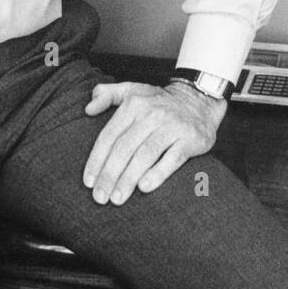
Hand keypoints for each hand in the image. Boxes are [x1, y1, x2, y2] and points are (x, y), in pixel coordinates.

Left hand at [83, 80, 227, 205]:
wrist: (200, 99)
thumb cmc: (159, 101)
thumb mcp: (132, 90)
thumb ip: (107, 95)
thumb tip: (88, 109)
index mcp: (134, 105)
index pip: (110, 135)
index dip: (97, 160)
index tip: (88, 182)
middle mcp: (152, 114)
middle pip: (125, 148)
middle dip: (110, 175)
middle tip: (100, 197)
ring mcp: (172, 126)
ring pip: (145, 155)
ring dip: (129, 179)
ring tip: (117, 198)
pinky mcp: (190, 139)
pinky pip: (172, 158)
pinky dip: (158, 173)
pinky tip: (144, 188)